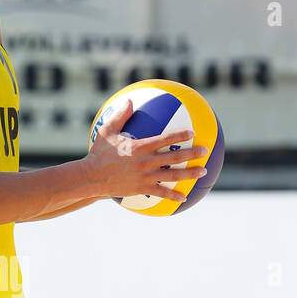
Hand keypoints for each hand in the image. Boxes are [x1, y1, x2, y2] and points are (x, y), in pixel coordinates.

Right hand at [86, 97, 207, 202]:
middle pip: (175, 157)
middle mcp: (146, 162)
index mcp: (140, 147)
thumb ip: (120, 116)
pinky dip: (174, 195)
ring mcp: (145, 177)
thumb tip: (130, 101)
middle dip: (192, 154)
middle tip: (205, 151)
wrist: (91, 178)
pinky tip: (184, 196)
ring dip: (190, 174)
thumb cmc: (98, 153)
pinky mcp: (142, 189)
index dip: (180, 135)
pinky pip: (161, 192)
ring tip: (203, 172)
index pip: (165, 139)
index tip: (192, 133)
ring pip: (173, 175)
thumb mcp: (107, 131)